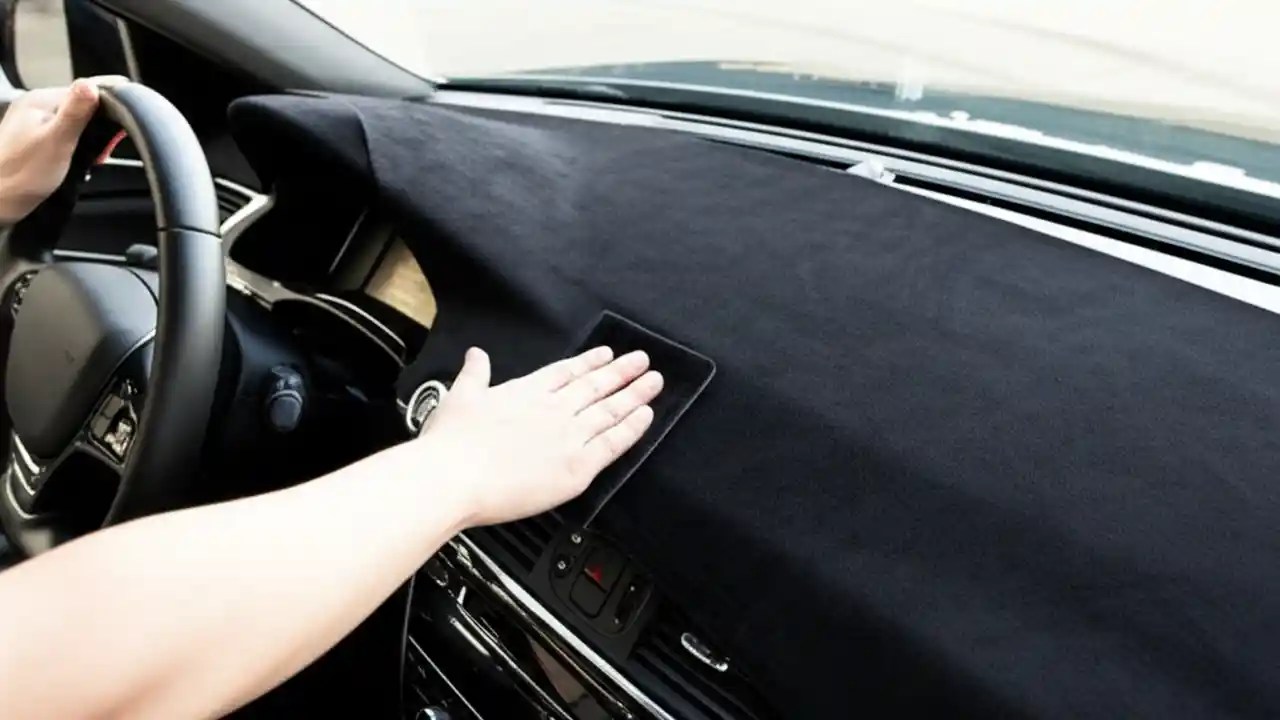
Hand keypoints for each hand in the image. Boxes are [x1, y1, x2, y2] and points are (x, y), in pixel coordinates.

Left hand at [0, 77, 117, 223]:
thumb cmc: (23, 174)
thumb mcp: (57, 142)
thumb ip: (75, 113)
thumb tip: (92, 84)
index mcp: (42, 100)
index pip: (87, 89)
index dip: (110, 105)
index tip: (124, 123)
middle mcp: (37, 105)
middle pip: (83, 104)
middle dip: (101, 125)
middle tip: (103, 150)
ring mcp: (35, 120)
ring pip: (77, 120)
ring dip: (90, 137)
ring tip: (92, 157)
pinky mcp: (35, 137)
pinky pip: (66, 132)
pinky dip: (79, 144)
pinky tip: (79, 159)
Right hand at [413, 346, 663, 527]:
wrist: (454, 477)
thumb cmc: (451, 443)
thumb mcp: (459, 396)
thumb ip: (475, 374)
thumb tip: (476, 354)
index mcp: (526, 391)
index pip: (566, 372)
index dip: (589, 362)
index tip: (607, 354)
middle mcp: (553, 409)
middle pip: (595, 386)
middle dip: (622, 372)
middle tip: (643, 360)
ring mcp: (569, 437)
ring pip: (610, 411)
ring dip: (635, 394)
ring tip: (654, 382)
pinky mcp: (577, 467)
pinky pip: (613, 444)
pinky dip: (633, 429)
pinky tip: (647, 416)